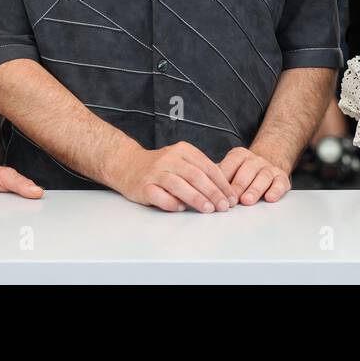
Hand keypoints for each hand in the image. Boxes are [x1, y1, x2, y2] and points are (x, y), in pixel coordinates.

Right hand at [112, 141, 238, 212]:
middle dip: (213, 192)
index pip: (207, 166)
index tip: (231, 198)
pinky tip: (181, 208)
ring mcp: (155, 172)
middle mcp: (169, 158)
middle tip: (224, 207)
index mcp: (183, 150)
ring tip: (209, 209)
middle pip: (196, 175)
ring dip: (196, 198)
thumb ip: (200, 171)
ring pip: (179, 185)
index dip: (222, 183)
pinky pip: (159, 196)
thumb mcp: (182, 161)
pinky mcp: (144, 186)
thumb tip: (225, 192)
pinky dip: (171, 203)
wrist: (128, 165)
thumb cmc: (162, 167)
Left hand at [219, 146, 289, 204]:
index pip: (229, 166)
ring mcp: (269, 168)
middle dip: (238, 187)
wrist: (269, 162)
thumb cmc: (243, 171)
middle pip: (246, 171)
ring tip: (247, 201)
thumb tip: (198, 186)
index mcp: (238, 156)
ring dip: (254, 189)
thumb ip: (217, 176)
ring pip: (262, 177)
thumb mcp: (230, 168)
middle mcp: (254, 160)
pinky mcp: (281, 178)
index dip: (222, 180)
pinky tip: (270, 198)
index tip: (215, 192)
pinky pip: (279, 183)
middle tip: (231, 201)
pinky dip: (275, 191)